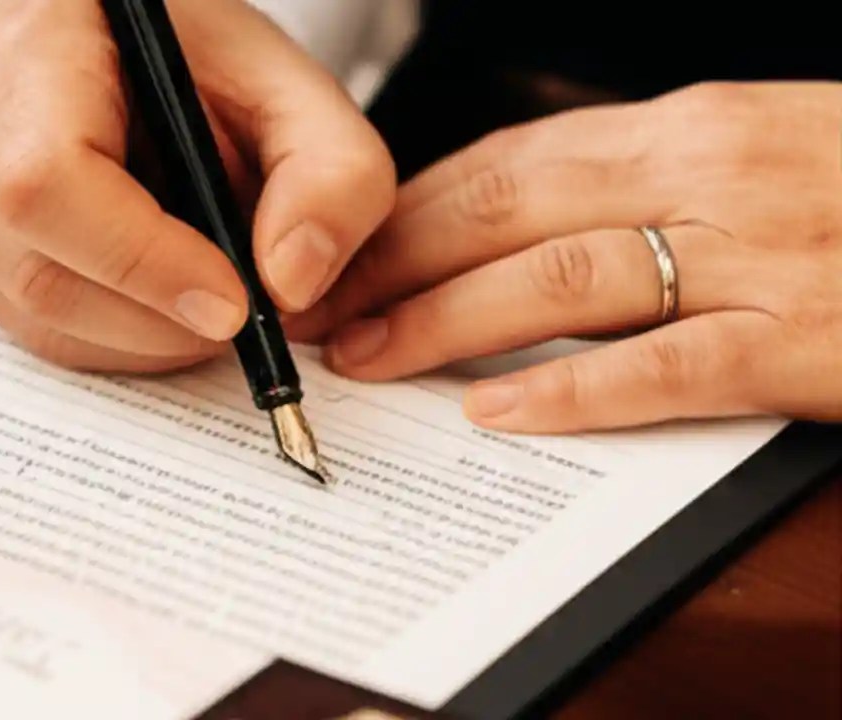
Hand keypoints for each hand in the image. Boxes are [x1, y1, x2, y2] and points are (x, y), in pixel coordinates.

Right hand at [0, 0, 393, 372]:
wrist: (142, 56)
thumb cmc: (208, 64)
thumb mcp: (295, 92)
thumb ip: (331, 175)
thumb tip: (289, 285)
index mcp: (34, 37)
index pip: (47, 177)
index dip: (140, 260)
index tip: (230, 302)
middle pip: (33, 263)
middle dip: (153, 319)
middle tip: (236, 315)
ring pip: (27, 309)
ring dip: (137, 338)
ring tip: (205, 301)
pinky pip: (22, 322)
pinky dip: (108, 337)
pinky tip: (157, 301)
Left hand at [289, 82, 841, 432]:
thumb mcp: (745, 149)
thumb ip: (634, 179)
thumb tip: (510, 218)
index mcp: (686, 126)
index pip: (507, 159)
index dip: (407, 209)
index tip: (340, 246)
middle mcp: (708, 174)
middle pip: (508, 210)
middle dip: (396, 262)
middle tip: (322, 309)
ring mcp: (758, 257)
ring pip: (563, 280)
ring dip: (448, 322)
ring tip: (373, 357)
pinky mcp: (807, 340)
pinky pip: (668, 368)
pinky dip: (576, 391)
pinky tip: (502, 415)